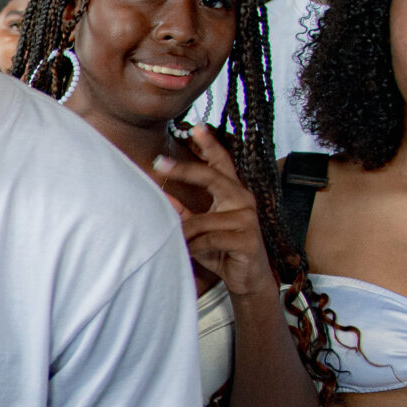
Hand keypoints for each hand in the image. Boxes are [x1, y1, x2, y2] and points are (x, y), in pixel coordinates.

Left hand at [151, 124, 272, 296]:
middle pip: (212, 177)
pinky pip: (210, 238)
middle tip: (158, 162)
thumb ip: (184, 211)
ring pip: (203, 219)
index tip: (196, 127)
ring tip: (176, 244)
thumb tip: (161, 193)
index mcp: (233, 193)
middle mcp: (243, 199)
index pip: (222, 163)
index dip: (210, 145)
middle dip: (184, 169)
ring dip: (184, 233)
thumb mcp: (200, 228)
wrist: (247, 279)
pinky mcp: (248, 238)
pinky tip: (188, 252)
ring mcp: (247, 218)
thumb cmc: (222, 250)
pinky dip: (194, 246)